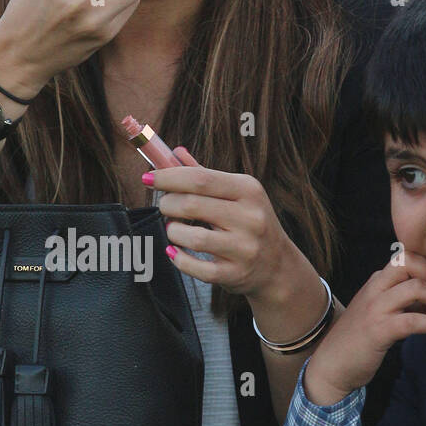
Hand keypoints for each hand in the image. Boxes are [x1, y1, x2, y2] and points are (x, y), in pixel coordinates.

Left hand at [144, 147, 303, 292]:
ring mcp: (245, 247)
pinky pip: (196, 267)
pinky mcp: (235, 273)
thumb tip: (175, 152)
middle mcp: (250, 217)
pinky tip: (175, 252)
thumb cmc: (250, 222)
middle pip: (192, 204)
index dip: (168, 177)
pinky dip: (179, 259)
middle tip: (165, 206)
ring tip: (174, 229)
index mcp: (249, 190)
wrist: (277, 264)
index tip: (148, 177)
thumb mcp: (237, 194)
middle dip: (168, 204)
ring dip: (173, 232)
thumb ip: (205, 175)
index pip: (200, 178)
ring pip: (192, 237)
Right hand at [302, 251, 425, 405]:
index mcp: (374, 282)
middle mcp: (374, 290)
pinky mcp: (379, 331)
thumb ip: (395, 295)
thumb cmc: (357, 338)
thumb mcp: (374, 307)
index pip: (405, 256)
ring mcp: (376, 310)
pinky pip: (413, 320)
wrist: (331, 365)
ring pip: (417, 288)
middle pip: (410, 261)